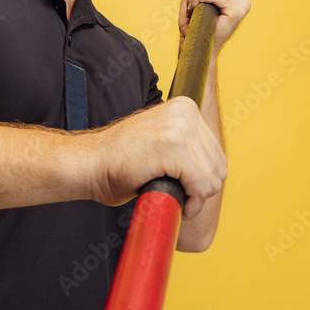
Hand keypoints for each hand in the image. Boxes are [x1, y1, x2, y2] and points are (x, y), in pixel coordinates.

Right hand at [89, 96, 226, 219]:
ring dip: (195, 198)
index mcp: (185, 107)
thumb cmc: (119, 162)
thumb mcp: (161, 142)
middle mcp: (185, 112)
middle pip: (218, 166)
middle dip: (201, 190)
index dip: (202, 178)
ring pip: (212, 178)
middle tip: (178, 196)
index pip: (216, 153)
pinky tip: (175, 202)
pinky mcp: (173, 147)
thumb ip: (187, 146)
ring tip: (174, 198)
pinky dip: (190, 202)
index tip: (183, 186)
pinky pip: (200, 185)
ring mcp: (179, 128)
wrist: (90, 164)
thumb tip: (216, 170)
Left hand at [178, 0, 250, 55]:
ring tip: (194, 12)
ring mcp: (242, 5)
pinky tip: (197, 12)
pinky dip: (197, 0)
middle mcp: (242, 0)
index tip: (195, 4)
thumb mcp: (191, 2)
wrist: (196, 50)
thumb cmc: (194, 30)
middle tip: (193, 9)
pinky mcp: (238, 10)